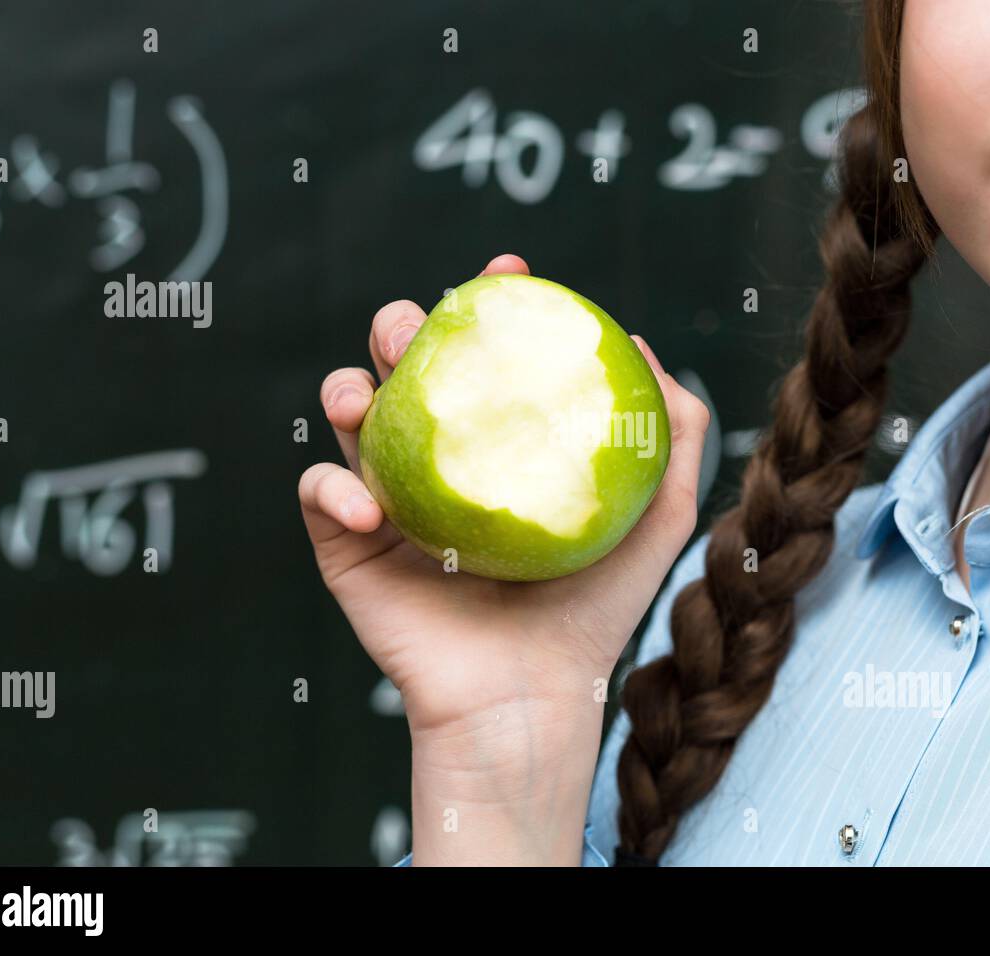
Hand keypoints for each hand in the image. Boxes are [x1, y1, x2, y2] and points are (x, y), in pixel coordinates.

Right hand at [299, 254, 709, 862]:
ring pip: (346, 405)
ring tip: (369, 394)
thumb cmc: (594, 610)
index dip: (490, 301)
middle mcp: (441, 455)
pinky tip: (373, 512)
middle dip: (402, 325)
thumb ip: (671, 433)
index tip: (510, 273)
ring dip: (348, 383)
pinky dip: (333, 488)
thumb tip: (642, 344)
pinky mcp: (347, 542)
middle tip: (421, 329)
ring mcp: (389, 494)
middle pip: (405, 362)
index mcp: (501, 440)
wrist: (531, 696)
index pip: (487, 353)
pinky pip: (319, 492)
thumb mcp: (658, 516)